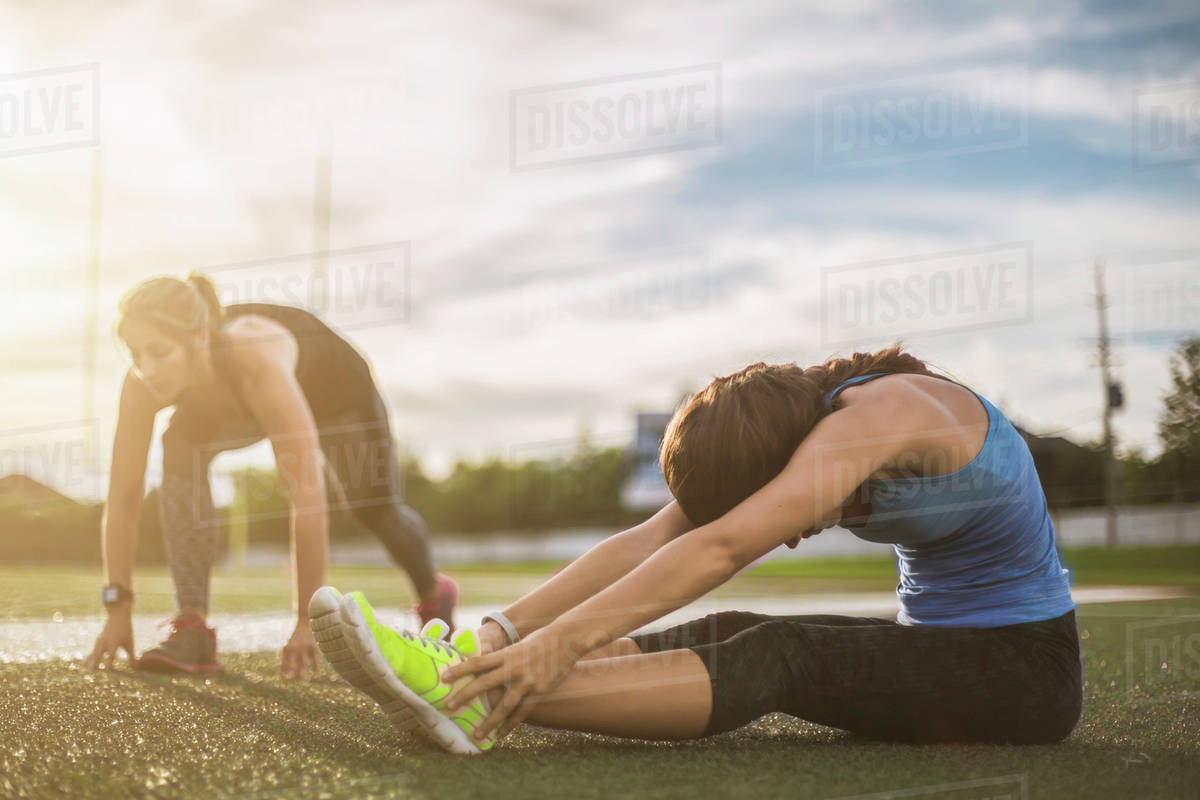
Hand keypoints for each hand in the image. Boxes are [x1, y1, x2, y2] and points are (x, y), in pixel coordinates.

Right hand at [85, 609, 134, 669]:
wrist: (118, 616)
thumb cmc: (126, 630)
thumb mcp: (130, 642)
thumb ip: (132, 656)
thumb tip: (135, 668)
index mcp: (114, 643)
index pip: (111, 657)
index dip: (109, 666)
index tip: (108, 673)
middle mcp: (105, 643)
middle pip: (98, 655)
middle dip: (95, 664)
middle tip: (91, 674)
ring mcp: (100, 642)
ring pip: (93, 654)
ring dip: (89, 662)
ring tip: (85, 671)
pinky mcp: (98, 642)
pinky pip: (92, 652)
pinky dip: (88, 658)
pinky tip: (84, 665)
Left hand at [280, 619, 320, 679]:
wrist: (306, 622)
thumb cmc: (296, 638)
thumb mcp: (288, 646)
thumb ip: (284, 659)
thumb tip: (281, 674)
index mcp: (287, 649)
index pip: (284, 662)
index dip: (283, 671)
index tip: (284, 679)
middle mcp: (295, 648)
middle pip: (292, 663)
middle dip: (291, 671)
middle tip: (290, 679)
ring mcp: (305, 648)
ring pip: (304, 662)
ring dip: (303, 671)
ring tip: (303, 680)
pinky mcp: (313, 647)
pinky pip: (315, 661)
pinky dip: (316, 669)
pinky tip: (316, 677)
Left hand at [441, 626, 580, 741]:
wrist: (566, 640)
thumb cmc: (540, 640)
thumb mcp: (518, 645)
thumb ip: (503, 656)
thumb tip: (484, 665)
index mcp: (507, 653)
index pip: (478, 662)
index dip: (460, 669)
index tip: (444, 678)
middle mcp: (514, 667)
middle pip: (484, 684)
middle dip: (465, 696)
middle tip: (449, 706)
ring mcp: (527, 681)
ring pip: (503, 705)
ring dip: (489, 722)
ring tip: (477, 735)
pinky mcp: (539, 691)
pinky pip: (523, 712)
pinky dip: (511, 725)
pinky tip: (502, 734)